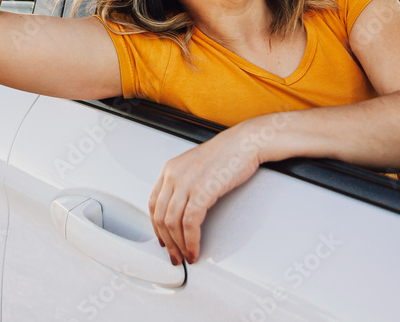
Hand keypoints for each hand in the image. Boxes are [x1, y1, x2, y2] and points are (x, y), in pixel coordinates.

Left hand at [148, 124, 261, 265]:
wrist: (245, 143)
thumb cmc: (227, 154)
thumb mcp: (196, 167)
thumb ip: (186, 184)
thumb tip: (184, 209)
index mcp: (170, 169)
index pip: (154, 203)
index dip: (156, 226)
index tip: (163, 239)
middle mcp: (173, 175)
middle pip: (161, 216)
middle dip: (167, 241)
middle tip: (175, 255)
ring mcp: (186, 183)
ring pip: (172, 223)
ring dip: (179, 245)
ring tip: (186, 256)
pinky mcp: (201, 192)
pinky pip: (190, 224)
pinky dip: (191, 241)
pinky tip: (195, 249)